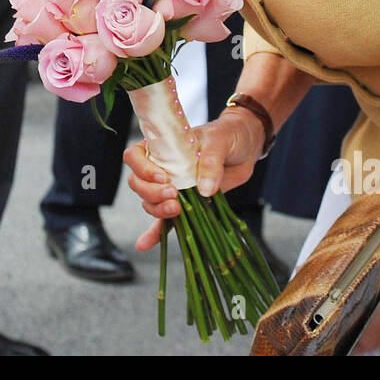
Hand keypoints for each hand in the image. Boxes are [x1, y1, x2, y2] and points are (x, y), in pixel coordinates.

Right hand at [121, 107, 262, 250]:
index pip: (135, 156)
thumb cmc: (228, 135)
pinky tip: (145, 244)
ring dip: (158, 210)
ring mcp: (173, 186)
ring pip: (150, 202)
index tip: (163, 178)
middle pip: (138, 184)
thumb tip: (204, 190)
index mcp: (162, 146)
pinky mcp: (186, 203)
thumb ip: (211, 163)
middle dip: (152, 194)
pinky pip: (167, 219)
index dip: (143, 169)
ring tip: (177, 210)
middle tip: (174, 196)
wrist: (244, 148)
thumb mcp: (219, 141)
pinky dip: (156, 232)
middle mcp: (162, 166)